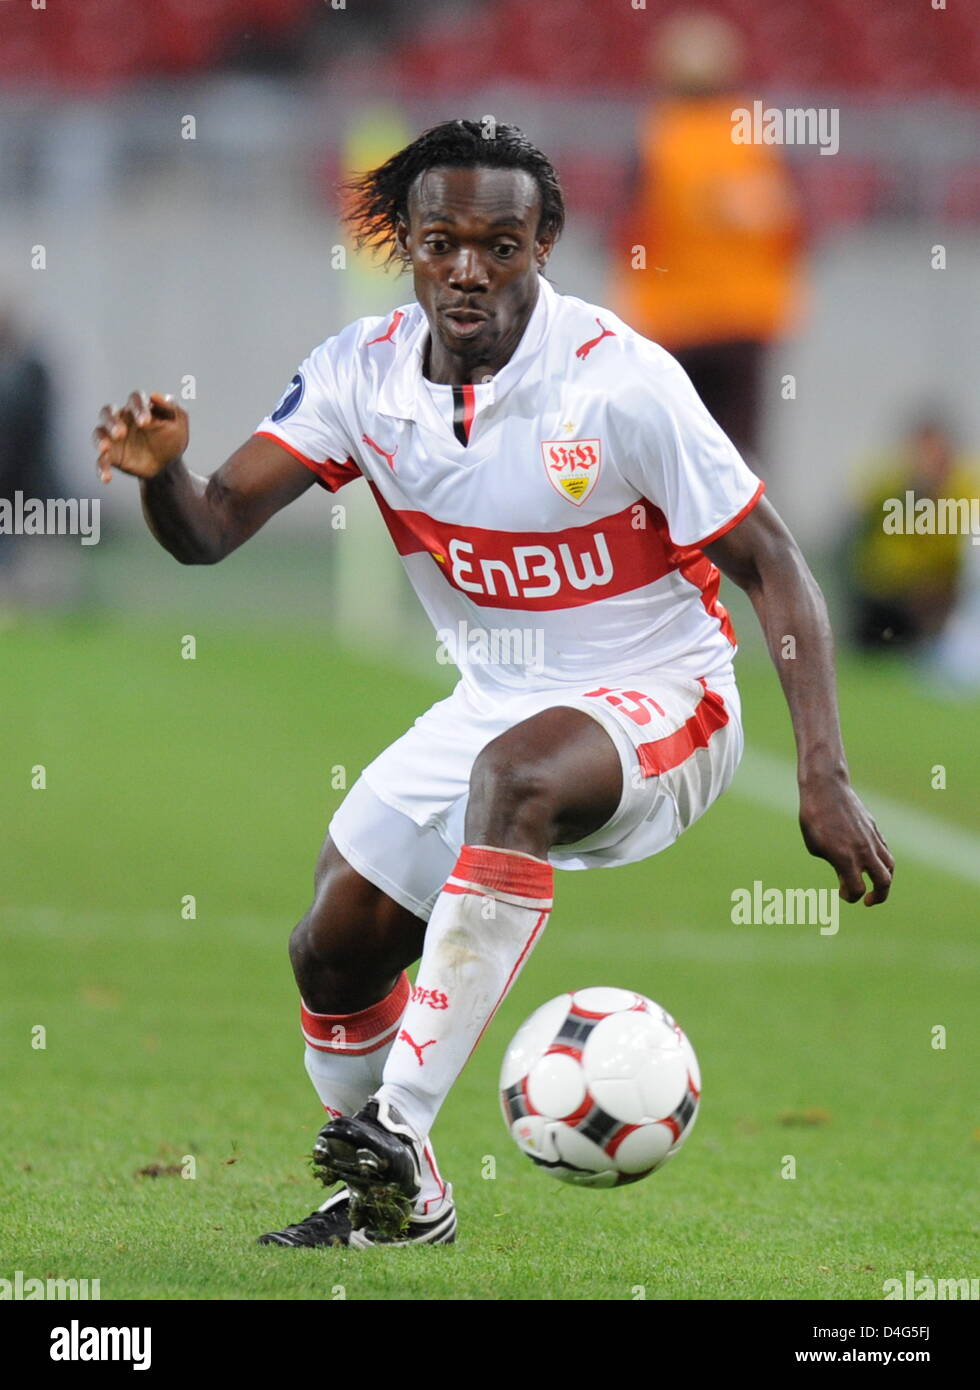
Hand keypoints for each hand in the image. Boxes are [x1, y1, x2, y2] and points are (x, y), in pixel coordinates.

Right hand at [93, 391, 188, 482]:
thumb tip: (155, 396)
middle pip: (108, 412)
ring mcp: (113, 437)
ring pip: (99, 432)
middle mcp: (122, 419)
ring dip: (100, 439)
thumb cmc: (172, 438)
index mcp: (140, 408)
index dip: (138, 408)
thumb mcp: (178, 422)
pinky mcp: (111, 455)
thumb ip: (172, 407)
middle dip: (112, 422)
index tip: (146, 423)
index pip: (135, 399)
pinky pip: (101, 460)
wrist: (168, 465)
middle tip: (121, 433)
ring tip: (105, 448)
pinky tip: (106, 478)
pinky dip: (101, 467)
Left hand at [799, 776, 893, 904]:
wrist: (826, 788)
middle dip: (878, 896)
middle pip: (883, 883)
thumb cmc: (814, 818)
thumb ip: (835, 865)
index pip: (856, 890)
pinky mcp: (875, 829)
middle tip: (868, 900)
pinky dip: (882, 861)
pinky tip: (871, 862)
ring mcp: (872, 839)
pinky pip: (885, 851)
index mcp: (845, 858)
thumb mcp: (816, 846)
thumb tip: (848, 877)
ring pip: (890, 866)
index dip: (850, 897)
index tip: (842, 893)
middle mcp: (863, 851)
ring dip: (884, 879)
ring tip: (873, 883)